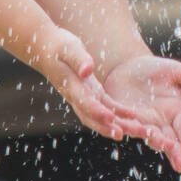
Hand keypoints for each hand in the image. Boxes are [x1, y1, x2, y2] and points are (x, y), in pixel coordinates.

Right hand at [29, 26, 160, 142]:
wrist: (47, 50)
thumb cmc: (58, 46)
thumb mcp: (69, 48)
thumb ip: (79, 59)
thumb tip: (86, 70)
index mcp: (71, 86)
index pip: (84, 101)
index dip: (96, 111)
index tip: (110, 117)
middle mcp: (76, 96)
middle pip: (91, 117)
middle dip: (105, 127)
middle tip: (120, 135)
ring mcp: (84, 96)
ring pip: (99, 116)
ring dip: (115, 125)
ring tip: (133, 131)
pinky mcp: (91, 92)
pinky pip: (106, 106)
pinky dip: (119, 113)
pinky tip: (133, 116)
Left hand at [101, 53, 180, 172]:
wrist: (127, 68)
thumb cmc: (155, 70)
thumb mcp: (175, 71)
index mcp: (176, 112)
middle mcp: (160, 122)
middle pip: (170, 139)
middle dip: (175, 152)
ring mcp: (142, 122)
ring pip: (148, 135)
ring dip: (154, 142)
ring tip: (162, 147)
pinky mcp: (123, 118)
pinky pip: (125, 125)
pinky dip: (125, 128)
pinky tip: (123, 130)